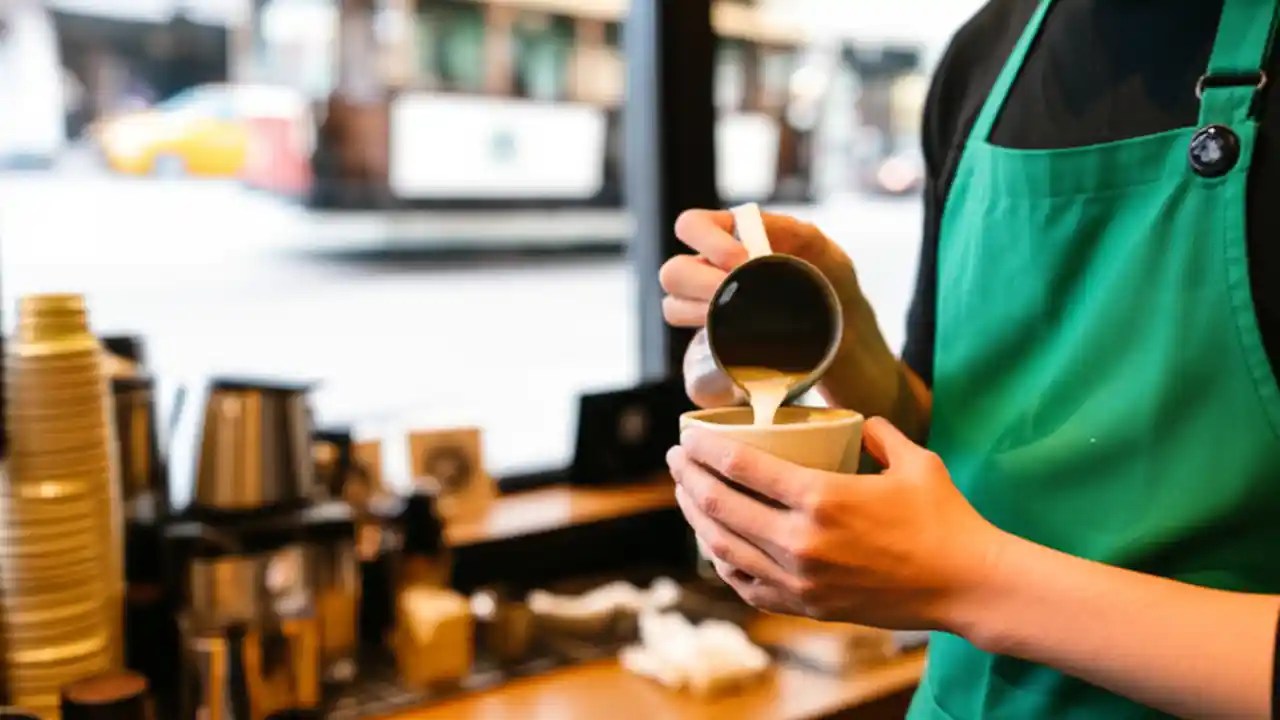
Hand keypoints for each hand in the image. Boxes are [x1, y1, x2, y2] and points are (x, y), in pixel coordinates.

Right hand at [661, 209, 865, 407]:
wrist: (847, 339)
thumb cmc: (833, 286)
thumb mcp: (826, 252)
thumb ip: (794, 233)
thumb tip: (757, 239)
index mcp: (731, 239)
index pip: (690, 226)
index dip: (707, 241)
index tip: (742, 261)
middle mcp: (710, 272)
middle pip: (672, 272)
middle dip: (701, 284)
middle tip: (737, 299)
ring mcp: (707, 309)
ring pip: (673, 308)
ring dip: (701, 315)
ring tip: (737, 324)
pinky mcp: (711, 346)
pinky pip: (688, 353)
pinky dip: (705, 351)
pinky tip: (734, 351)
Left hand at [666, 418, 1008, 630]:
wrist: (966, 585)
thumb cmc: (945, 519)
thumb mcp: (914, 461)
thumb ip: (880, 434)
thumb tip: (861, 421)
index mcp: (821, 498)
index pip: (740, 468)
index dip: (704, 450)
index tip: (687, 437)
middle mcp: (801, 541)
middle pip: (720, 507)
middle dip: (688, 479)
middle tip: (676, 460)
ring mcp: (800, 579)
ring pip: (724, 549)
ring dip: (697, 519)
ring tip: (687, 496)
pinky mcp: (807, 606)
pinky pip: (747, 586)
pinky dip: (724, 565)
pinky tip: (716, 545)